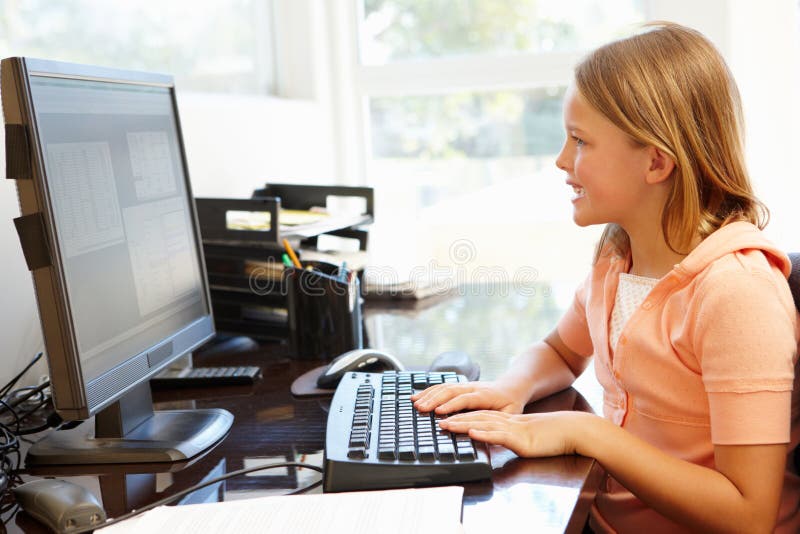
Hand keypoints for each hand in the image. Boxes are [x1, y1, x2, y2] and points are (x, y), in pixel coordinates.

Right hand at [411, 381, 524, 414]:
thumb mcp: (512, 415)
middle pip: (451, 391)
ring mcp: (465, 385)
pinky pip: (442, 386)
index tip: (439, 412)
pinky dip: (429, 391)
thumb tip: (490, 438)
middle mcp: (473, 388)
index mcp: (485, 395)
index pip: (466, 399)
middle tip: (421, 409)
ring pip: (444, 387)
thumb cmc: (511, 404)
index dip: (452, 405)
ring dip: (429, 395)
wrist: (512, 387)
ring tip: (415, 403)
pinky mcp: (460, 386)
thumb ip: (501, 425)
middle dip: (434, 399)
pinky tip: (418, 396)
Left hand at [439, 410, 598, 457]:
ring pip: (483, 424)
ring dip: (462, 424)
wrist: (571, 431)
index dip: (458, 415)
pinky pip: (499, 435)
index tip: (440, 417)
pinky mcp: (521, 438)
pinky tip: (472, 433)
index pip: (477, 415)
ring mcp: (512, 428)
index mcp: (506, 420)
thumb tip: (493, 437)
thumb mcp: (524, 435)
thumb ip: (509, 435)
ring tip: (445, 425)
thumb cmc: (550, 435)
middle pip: (475, 417)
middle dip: (453, 417)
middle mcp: (506, 421)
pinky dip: (484, 434)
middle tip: (434, 419)